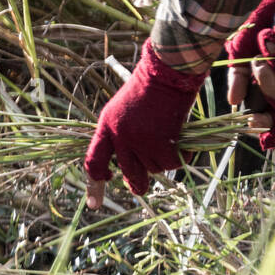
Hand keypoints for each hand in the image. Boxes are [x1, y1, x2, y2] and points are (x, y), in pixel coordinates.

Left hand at [83, 44, 204, 206]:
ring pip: (153, 169)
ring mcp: (141, 141)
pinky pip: (172, 164)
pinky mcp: (161, 142)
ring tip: (166, 137)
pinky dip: (180, 157)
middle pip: (129, 175)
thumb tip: (127, 168)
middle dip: (137, 183)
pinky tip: (181, 142)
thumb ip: (119, 135)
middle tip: (141, 183)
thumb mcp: (122, 109)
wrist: (165, 72)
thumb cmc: (146, 87)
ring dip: (162, 159)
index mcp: (106, 126)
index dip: (94, 186)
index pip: (93, 163)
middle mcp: (120, 136)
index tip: (95, 202)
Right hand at [224, 0, 274, 150]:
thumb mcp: (241, 46)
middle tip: (256, 62)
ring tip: (270, 33)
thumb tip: (234, 100)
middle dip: (266, 81)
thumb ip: (238, 74)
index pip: (269, 111)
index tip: (254, 124)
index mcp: (269, 80)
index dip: (264, 125)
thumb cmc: (261, 18)